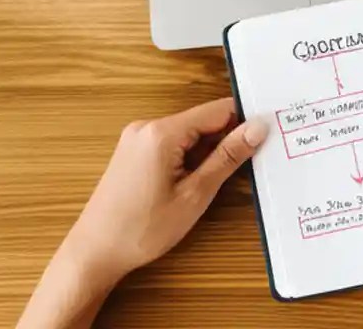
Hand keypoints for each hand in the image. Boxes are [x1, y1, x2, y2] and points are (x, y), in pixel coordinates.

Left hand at [63, 97, 268, 281]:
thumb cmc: (142, 229)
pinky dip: (190, 159)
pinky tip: (195, 183)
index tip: (268, 136)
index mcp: (162, 133)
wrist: (94, 252)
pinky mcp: (133, 152)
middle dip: (227, 140)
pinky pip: (172, 145)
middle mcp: (146, 127)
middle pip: (203, 121)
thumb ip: (227, 157)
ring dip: (208, 153)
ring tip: (219, 182)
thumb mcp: (195, 194)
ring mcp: (136, 139)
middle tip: (249, 166)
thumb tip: (258, 128)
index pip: (218, 110)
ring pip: (189, 135)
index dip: (245, 122)